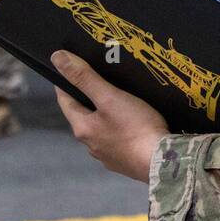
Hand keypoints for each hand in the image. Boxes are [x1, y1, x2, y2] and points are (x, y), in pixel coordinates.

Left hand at [51, 50, 167, 182]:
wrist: (162, 162)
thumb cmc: (135, 127)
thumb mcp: (110, 97)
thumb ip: (85, 78)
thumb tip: (57, 58)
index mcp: (83, 129)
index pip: (66, 102)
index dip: (65, 84)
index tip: (67, 69)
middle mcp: (91, 145)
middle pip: (84, 117)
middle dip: (88, 100)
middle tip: (99, 81)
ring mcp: (108, 156)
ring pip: (101, 131)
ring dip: (104, 117)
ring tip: (119, 102)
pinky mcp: (125, 163)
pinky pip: (117, 142)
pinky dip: (120, 131)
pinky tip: (132, 126)